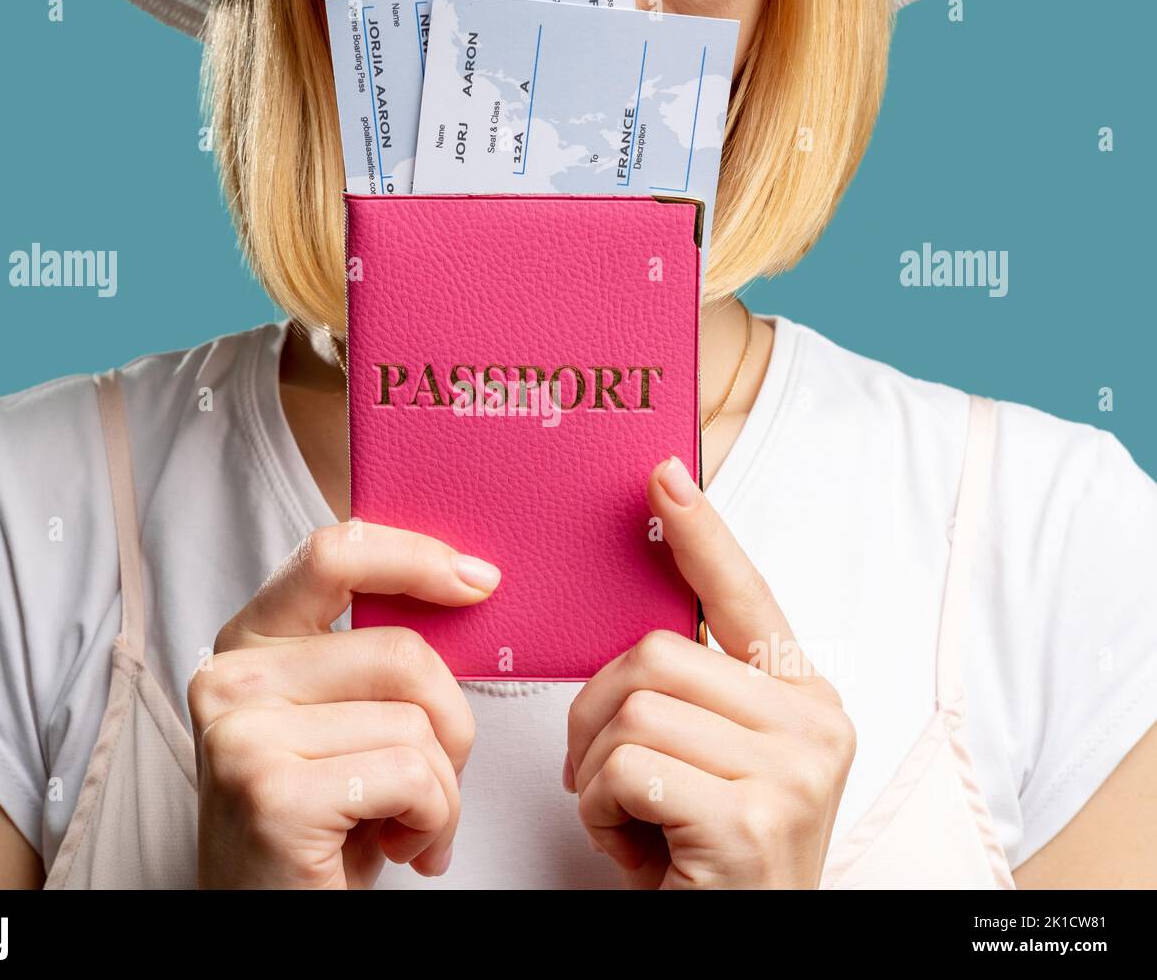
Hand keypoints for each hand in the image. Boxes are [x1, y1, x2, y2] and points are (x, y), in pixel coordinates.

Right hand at [188, 522, 496, 887]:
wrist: (273, 922)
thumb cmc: (326, 821)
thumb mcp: (342, 720)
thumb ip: (374, 655)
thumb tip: (470, 582)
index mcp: (250, 641)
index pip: (335, 554)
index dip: (417, 557)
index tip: (480, 583)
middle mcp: (232, 678)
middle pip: (402, 653)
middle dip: (453, 725)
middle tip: (439, 779)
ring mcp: (243, 733)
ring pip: (415, 723)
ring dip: (443, 790)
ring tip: (409, 826)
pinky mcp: (272, 792)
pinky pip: (411, 777)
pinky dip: (433, 821)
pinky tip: (401, 850)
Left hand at [564, 456, 855, 888]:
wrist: (745, 949)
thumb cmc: (714, 858)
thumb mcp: (718, 763)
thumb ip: (696, 694)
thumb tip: (635, 636)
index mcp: (805, 698)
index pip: (745, 598)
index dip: (702, 535)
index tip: (664, 477)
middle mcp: (814, 725)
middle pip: (656, 655)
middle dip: (597, 713)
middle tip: (602, 772)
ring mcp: (792, 772)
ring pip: (633, 711)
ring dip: (598, 774)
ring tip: (632, 820)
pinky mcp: (751, 819)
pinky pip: (626, 770)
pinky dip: (602, 812)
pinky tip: (636, 849)